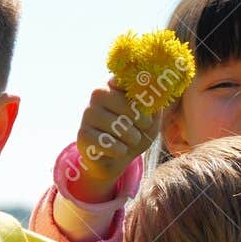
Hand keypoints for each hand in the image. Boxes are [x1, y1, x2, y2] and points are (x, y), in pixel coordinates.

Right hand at [69, 78, 163, 198]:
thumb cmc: (136, 133)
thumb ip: (155, 103)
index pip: (131, 82)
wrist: (117, 160)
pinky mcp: (82, 134)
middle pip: (128, 105)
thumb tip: (158, 91)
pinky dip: (120, 150)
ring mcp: (88, 112)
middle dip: (142, 122)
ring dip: (132, 139)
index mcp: (115, 83)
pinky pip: (109, 143)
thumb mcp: (152, 118)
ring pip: (120, 126)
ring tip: (129, 141)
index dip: (144, 99)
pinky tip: (117, 150)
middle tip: (141, 129)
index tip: (148, 110)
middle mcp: (98, 93)